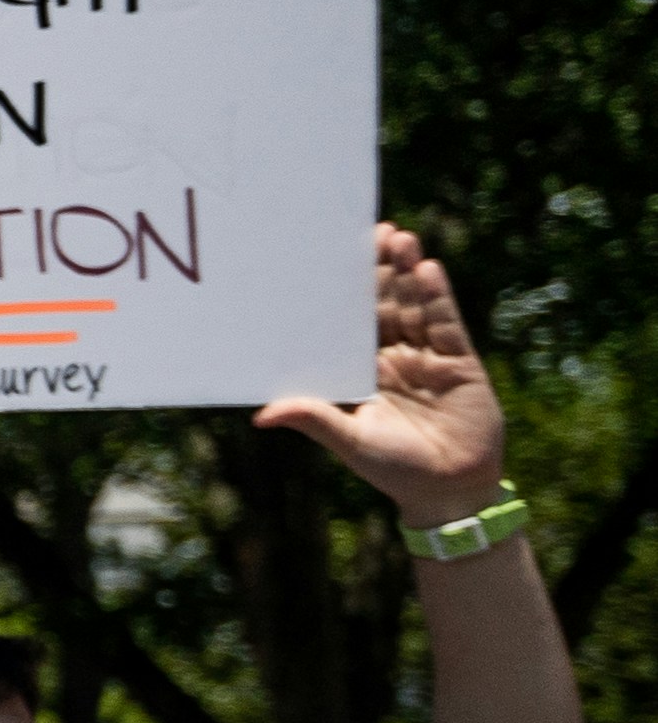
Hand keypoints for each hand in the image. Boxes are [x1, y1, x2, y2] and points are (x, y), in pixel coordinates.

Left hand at [253, 225, 507, 525]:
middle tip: (370, 232)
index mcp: (362, 370)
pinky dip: (437, 297)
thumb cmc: (393, 469)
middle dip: (379, 270)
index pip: (349, 323)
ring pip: (416, 306)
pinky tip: (428, 270)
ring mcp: (429, 356)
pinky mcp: (460, 362)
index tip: (331, 258)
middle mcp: (394, 357)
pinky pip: (446, 323)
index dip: (344, 292)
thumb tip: (261, 416)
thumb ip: (315, 420)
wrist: (450, 490)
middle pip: (385, 304)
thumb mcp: (349, 441)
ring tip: (399, 239)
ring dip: (408, 273)